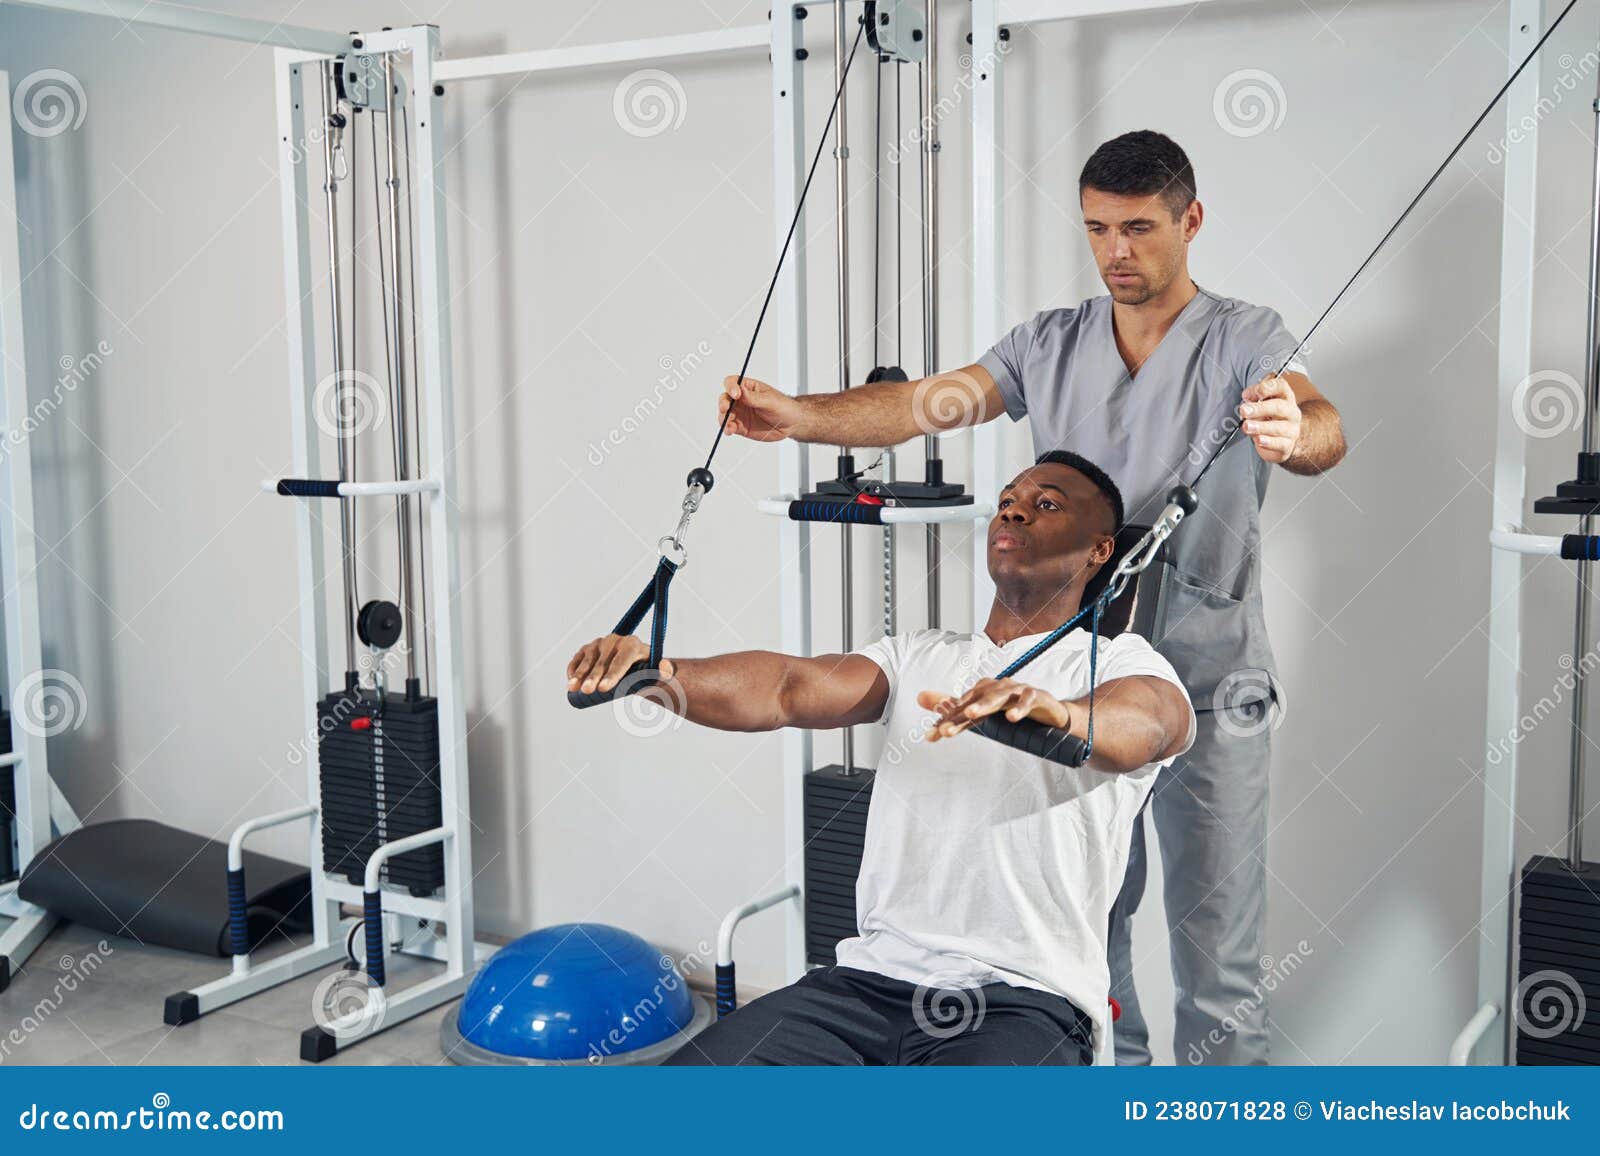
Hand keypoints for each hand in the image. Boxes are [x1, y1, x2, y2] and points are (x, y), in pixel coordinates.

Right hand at [566, 634, 674, 696]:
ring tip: (573, 688)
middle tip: (588, 691)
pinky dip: (573, 668)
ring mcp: (599, 643)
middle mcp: (614, 641)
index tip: (605, 688)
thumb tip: (664, 668)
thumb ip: (665, 670)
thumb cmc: (646, 668)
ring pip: (588, 660)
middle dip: (594, 677)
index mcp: (632, 645)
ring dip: (579, 674)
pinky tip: (570, 680)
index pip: (622, 660)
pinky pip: (578, 658)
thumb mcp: (658, 670)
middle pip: (603, 662)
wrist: (634, 662)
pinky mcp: (587, 648)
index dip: (613, 674)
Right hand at [718, 375, 801, 441]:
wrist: (791, 424)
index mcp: (749, 388)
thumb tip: (741, 390)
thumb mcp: (771, 401)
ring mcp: (740, 413)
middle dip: (723, 403)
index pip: (733, 382)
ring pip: (725, 414)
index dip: (731, 387)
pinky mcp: (741, 426)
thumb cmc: (784, 407)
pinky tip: (730, 430)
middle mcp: (741, 400)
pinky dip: (727, 428)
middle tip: (726, 408)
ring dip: (724, 418)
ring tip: (729, 424)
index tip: (736, 394)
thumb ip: (754, 397)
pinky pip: (730, 426)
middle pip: (725, 398)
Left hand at [915, 678, 1078, 742]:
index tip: (931, 735)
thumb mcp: (980, 710)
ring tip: (972, 714)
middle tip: (946, 729)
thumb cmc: (1011, 707)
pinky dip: (1020, 707)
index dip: (947, 720)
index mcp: (982, 691)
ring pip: (999, 696)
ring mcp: (1016, 690)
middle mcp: (996, 688)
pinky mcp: (1036, 695)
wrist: (1048, 709)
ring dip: (985, 704)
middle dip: (960, 714)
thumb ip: (952, 708)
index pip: (961, 707)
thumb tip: (919, 698)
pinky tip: (1012, 717)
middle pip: (976, 700)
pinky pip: (1027, 699)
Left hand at [1239, 374, 1301, 463]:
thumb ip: (1253, 398)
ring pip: (1278, 427)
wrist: (1280, 440)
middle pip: (1279, 407)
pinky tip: (1259, 440)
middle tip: (1244, 411)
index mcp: (1284, 396)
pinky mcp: (1287, 445)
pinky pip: (1279, 443)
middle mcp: (1291, 411)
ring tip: (1247, 426)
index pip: (1280, 386)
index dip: (1266, 387)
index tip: (1251, 392)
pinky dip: (1268, 442)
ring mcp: (1291, 429)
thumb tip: (1247, 397)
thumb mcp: (1259, 404)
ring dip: (1260, 426)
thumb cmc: (1268, 418)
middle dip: (1259, 408)